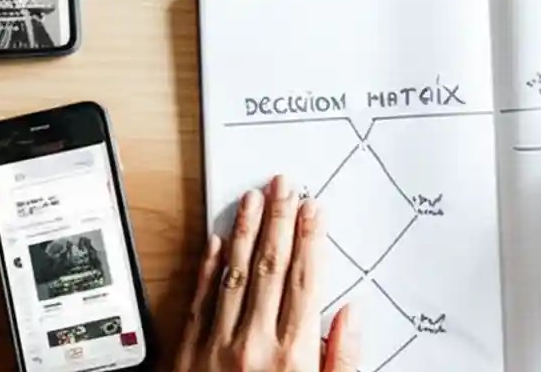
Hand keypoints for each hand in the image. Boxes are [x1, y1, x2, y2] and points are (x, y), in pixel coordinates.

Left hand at [175, 176, 359, 371]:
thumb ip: (342, 359)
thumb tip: (352, 314)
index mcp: (292, 357)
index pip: (304, 281)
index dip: (310, 240)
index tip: (312, 211)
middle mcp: (254, 346)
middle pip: (270, 268)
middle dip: (279, 221)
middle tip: (283, 187)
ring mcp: (217, 349)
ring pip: (234, 276)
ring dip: (244, 232)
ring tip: (251, 199)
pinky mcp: (188, 357)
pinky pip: (199, 303)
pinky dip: (207, 269)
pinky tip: (215, 242)